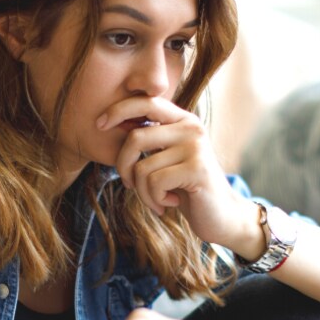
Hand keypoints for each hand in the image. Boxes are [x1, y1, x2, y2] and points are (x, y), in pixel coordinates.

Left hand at [97, 97, 255, 249]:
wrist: (220, 217)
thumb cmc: (186, 189)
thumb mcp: (166, 159)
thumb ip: (149, 141)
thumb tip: (111, 124)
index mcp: (182, 120)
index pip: (146, 102)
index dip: (119, 110)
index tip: (99, 125)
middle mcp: (191, 128)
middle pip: (135, 138)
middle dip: (123, 167)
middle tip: (130, 185)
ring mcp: (195, 147)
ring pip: (142, 168)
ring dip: (143, 192)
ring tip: (157, 200)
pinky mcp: (197, 169)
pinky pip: (154, 183)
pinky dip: (154, 200)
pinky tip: (169, 204)